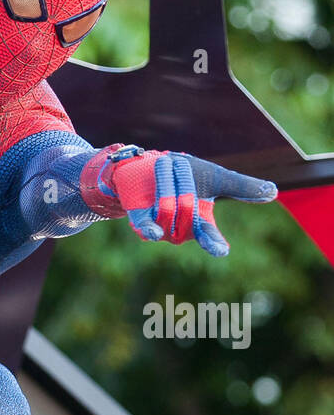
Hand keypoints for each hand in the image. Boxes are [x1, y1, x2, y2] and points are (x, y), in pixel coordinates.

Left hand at [86, 145, 276, 257]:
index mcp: (201, 223)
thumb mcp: (215, 177)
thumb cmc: (186, 176)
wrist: (149, 167)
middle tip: (180, 164)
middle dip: (184, 182)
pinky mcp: (141, 220)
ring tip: (165, 164)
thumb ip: (241, 187)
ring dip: (167, 182)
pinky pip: (146, 229)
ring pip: (168, 211)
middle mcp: (181, 230)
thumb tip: (273, 192)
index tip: (220, 250)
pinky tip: (153, 231)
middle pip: (187, 211)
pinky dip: (150, 229)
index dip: (214, 244)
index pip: (210, 238)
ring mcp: (161, 227)